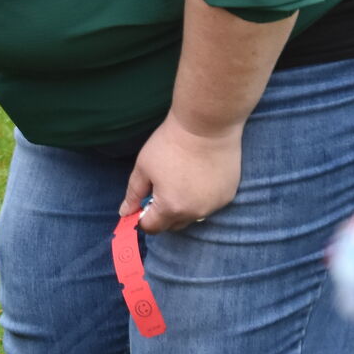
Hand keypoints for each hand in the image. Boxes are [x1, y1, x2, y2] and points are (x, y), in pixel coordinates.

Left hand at [120, 111, 243, 232]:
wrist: (207, 125)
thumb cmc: (170, 144)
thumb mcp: (143, 167)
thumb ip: (133, 193)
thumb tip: (125, 213)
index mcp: (171, 207)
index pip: (152, 227)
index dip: (142, 218)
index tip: (142, 205)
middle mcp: (195, 212)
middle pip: (173, 225)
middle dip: (162, 215)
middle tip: (159, 191)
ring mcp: (215, 205)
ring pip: (193, 215)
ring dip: (183, 207)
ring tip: (179, 180)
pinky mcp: (228, 194)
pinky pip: (210, 205)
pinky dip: (201, 198)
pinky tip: (198, 178)